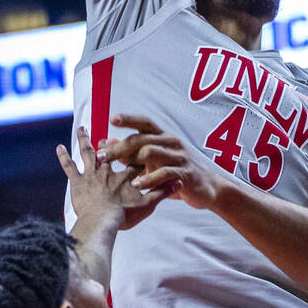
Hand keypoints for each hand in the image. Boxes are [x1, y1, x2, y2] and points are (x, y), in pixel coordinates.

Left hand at [57, 126, 166, 229]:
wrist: (103, 223)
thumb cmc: (126, 215)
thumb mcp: (149, 204)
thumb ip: (163, 191)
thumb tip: (178, 182)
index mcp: (128, 173)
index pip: (134, 156)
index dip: (135, 148)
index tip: (134, 143)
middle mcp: (110, 169)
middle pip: (111, 150)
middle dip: (109, 141)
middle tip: (105, 133)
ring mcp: (93, 174)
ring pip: (89, 152)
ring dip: (85, 139)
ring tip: (81, 128)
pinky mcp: (78, 182)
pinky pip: (69, 167)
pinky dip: (64, 157)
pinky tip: (59, 147)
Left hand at [98, 114, 229, 210]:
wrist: (206, 188)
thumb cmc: (175, 173)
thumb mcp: (153, 162)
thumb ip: (131, 153)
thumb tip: (107, 141)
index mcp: (163, 137)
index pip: (145, 123)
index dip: (129, 119)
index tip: (111, 118)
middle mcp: (171, 142)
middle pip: (142, 139)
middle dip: (119, 147)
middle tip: (101, 157)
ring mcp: (179, 156)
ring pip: (152, 151)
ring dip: (133, 161)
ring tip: (119, 172)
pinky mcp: (185, 173)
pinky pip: (165, 172)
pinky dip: (149, 179)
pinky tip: (137, 185)